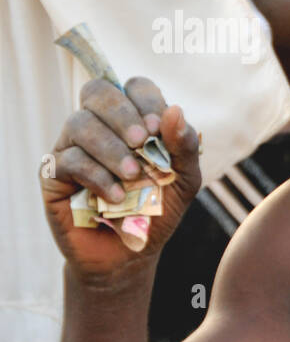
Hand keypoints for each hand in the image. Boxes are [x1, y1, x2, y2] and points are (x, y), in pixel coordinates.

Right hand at [41, 78, 201, 280]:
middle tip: (140, 141)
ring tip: (132, 176)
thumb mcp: (183, 181)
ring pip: (80, 123)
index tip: (157, 128)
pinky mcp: (54, 173)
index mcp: (133, 121)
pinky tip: (115, 197)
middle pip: (98, 92)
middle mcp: (100, 126)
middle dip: (122, 114)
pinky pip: (69, 159)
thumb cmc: (158, 210)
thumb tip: (176, 110)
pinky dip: (96, 176)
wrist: (131, 253)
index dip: (146, 101)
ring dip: (110, 148)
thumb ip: (184, 147)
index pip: (134, 87)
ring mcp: (73, 146)